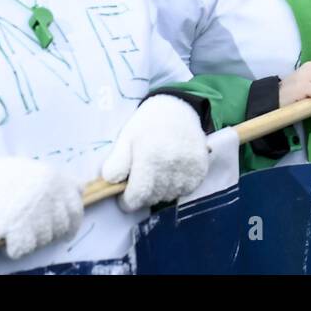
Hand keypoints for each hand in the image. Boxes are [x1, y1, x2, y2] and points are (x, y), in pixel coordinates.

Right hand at [0, 156, 83, 259]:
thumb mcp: (29, 168)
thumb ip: (51, 181)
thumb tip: (75, 191)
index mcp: (55, 178)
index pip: (76, 203)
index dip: (73, 217)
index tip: (68, 227)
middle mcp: (51, 195)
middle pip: (64, 224)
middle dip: (53, 232)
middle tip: (39, 235)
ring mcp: (37, 213)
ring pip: (45, 238)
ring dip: (33, 241)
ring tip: (18, 234)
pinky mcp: (19, 230)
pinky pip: (24, 249)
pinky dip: (15, 249)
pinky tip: (7, 243)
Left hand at [101, 95, 209, 211]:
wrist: (178, 108)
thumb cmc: (147, 124)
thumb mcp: (126, 138)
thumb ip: (117, 162)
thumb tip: (110, 182)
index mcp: (149, 156)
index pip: (138, 196)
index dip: (128, 202)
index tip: (125, 198)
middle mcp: (170, 163)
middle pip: (153, 198)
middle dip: (143, 196)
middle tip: (140, 182)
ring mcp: (188, 167)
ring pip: (170, 196)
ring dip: (161, 192)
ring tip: (157, 176)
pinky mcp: (200, 168)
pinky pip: (186, 190)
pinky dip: (178, 187)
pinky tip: (172, 174)